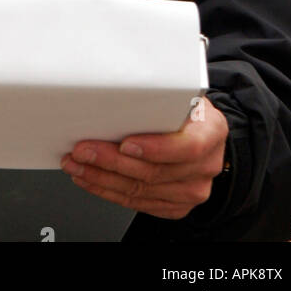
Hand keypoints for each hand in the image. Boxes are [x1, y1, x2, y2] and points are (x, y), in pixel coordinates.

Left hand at [60, 100, 228, 219]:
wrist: (203, 135)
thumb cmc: (187, 111)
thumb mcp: (183, 93)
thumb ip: (160, 95)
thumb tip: (117, 84)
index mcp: (212, 131)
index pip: (188, 146)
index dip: (155, 148)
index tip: (125, 144)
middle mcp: (206, 165)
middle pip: (156, 172)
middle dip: (112, 161)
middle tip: (83, 150)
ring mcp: (192, 190)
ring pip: (142, 191)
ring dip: (103, 178)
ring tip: (78, 164)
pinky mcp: (176, 205)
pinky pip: (139, 203)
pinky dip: (109, 191)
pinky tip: (91, 179)